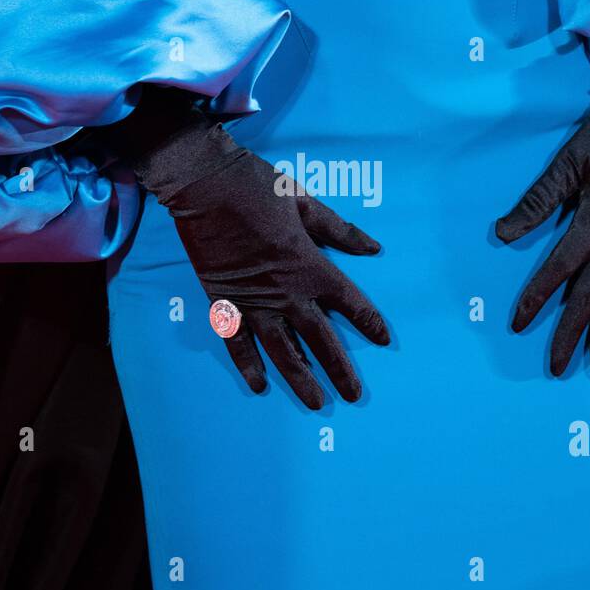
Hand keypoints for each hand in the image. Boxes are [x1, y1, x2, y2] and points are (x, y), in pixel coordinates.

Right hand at [137, 119, 388, 409]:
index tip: (384, 340)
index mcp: (312, 266)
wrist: (206, 186)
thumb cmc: (258, 187)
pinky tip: (258, 385)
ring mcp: (254, 302)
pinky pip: (238, 342)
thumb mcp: (306, 203)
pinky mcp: (225, 302)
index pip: (350, 302)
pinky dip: (248, 365)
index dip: (369, 322)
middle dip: (340, 369)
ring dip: (300, 379)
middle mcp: (287, 292)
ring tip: (315, 403)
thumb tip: (373, 248)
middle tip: (354, 396)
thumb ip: (340, 232)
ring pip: (283, 351)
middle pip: (321, 339)